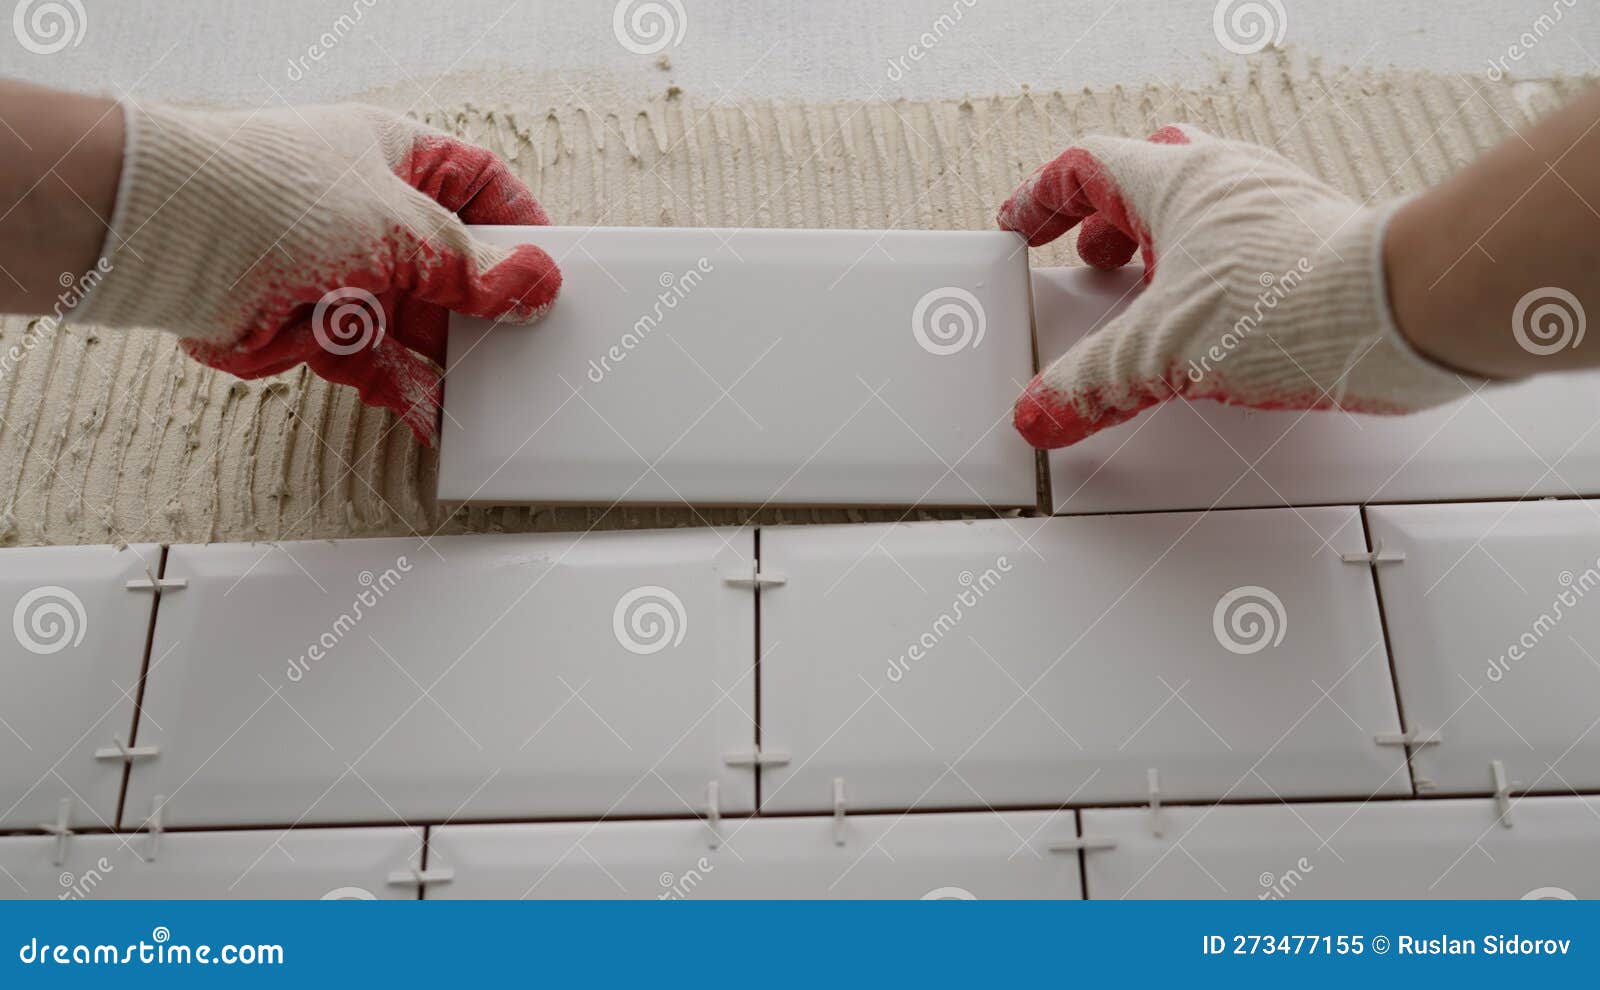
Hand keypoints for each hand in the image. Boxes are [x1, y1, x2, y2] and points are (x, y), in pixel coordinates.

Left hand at [75, 102, 560, 443]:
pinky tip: (438, 412)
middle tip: (527, 336)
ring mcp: (344, 272)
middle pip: (455, 265)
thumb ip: (474, 266)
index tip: (556, 266)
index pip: (479, 184)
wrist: (173, 245)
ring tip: (493, 388)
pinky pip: (381, 366)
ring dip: (452, 356)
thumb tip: (537, 283)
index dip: (521, 224)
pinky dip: (409, 390)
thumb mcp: (402, 226)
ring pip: (421, 323)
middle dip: (488, 305)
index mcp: (394, 158)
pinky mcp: (317, 328)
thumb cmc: (272, 198)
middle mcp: (371, 213)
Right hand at [997, 125, 1472, 448]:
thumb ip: (1090, 384)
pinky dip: (1212, 270)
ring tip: (1149, 291)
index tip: (1021, 225)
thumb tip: (1043, 410)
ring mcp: (1278, 206)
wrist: (1403, 313)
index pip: (1085, 168)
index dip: (1041, 199)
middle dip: (1107, 219)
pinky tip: (1216, 317)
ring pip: (1201, 205)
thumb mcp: (1160, 353)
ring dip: (1162, 243)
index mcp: (1177, 181)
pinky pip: (1245, 241)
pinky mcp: (1314, 244)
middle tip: (1089, 255)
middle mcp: (1229, 180)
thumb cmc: (1293, 300)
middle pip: (1146, 175)